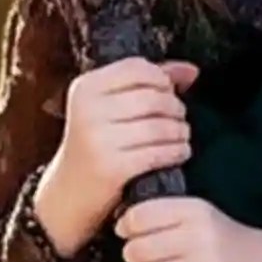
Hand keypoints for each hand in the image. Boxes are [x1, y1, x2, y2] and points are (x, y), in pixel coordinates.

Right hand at [34, 58, 198, 255]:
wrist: (69, 193)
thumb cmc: (98, 143)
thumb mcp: (110, 107)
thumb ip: (150, 82)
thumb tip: (192, 70)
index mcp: (86, 87)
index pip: (137, 68)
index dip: (162, 79)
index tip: (167, 93)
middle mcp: (89, 110)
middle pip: (154, 97)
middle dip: (176, 108)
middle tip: (179, 119)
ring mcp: (98, 139)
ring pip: (160, 126)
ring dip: (180, 131)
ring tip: (181, 136)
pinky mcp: (112, 167)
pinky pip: (159, 152)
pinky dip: (177, 151)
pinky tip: (179, 153)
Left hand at [116, 198, 261, 261]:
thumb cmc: (232, 241)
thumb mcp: (204, 215)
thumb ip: (167, 215)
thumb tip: (122, 225)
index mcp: (195, 209)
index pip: (139, 216)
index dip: (126, 227)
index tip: (130, 234)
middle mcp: (197, 236)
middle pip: (136, 249)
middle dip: (134, 258)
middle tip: (147, 261)